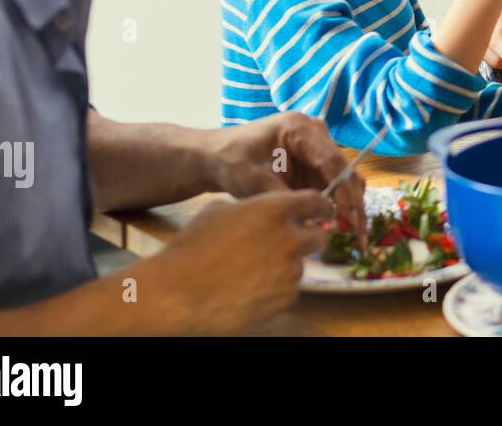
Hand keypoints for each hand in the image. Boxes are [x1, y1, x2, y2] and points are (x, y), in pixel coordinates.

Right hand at [149, 190, 332, 333]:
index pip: (316, 202)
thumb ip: (249, 208)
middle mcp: (288, 239)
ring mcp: (288, 272)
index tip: (324, 211)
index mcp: (275, 210)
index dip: (322, 206)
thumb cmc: (191, 247)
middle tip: (292, 243)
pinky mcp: (283, 299)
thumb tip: (257, 212)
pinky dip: (276, 289)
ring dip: (286, 266)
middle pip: (320, 238)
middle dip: (310, 239)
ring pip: (301, 266)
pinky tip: (251, 287)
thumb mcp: (219, 210)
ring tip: (254, 270)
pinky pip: (289, 290)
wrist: (177, 292)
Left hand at [206, 112, 364, 242]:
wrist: (218, 156)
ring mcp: (318, 149)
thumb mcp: (252, 180)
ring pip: (345, 180)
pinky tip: (340, 229)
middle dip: (353, 205)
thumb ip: (283, 196)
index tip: (349, 219)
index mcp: (300, 129)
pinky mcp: (316, 164)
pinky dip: (337, 207)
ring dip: (350, 209)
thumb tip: (313, 220)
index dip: (344, 192)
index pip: (331, 161)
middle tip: (360, 238)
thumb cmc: (231, 161)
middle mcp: (316, 135)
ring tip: (355, 239)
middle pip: (345, 171)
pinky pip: (334, 187)